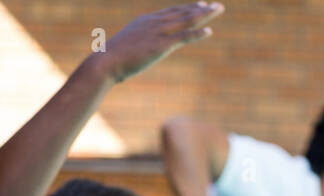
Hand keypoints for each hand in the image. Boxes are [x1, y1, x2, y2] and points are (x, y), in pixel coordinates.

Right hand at [97, 3, 223, 84]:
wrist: (105, 62)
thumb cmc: (111, 59)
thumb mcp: (125, 48)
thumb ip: (135, 46)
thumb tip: (135, 52)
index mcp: (146, 21)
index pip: (171, 12)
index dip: (187, 8)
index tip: (200, 4)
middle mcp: (154, 22)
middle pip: (182, 12)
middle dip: (200, 8)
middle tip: (215, 4)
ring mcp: (158, 32)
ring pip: (186, 20)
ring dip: (204, 14)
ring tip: (219, 9)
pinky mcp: (160, 45)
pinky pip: (183, 36)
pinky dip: (197, 33)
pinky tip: (209, 31)